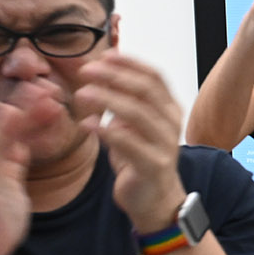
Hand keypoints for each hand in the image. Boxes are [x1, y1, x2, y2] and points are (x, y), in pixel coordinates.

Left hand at [0, 80, 63, 254]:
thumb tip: (8, 108)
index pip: (1, 117)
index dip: (20, 101)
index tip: (40, 86)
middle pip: (12, 121)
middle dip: (32, 105)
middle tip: (53, 89)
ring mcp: (2, 162)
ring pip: (22, 132)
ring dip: (38, 117)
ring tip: (57, 102)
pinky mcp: (14, 174)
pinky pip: (28, 148)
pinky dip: (40, 136)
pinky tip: (52, 125)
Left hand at [76, 54, 187, 231]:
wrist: (154, 198)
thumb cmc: (141, 157)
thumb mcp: (133, 124)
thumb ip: (124, 99)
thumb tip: (103, 68)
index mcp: (169, 108)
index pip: (154, 76)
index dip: (129, 63)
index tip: (104, 55)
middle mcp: (171, 122)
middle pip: (146, 90)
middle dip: (114, 76)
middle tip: (86, 70)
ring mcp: (164, 144)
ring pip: (138, 113)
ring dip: (108, 99)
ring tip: (82, 93)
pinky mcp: (153, 165)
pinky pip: (129, 144)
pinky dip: (106, 131)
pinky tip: (88, 124)